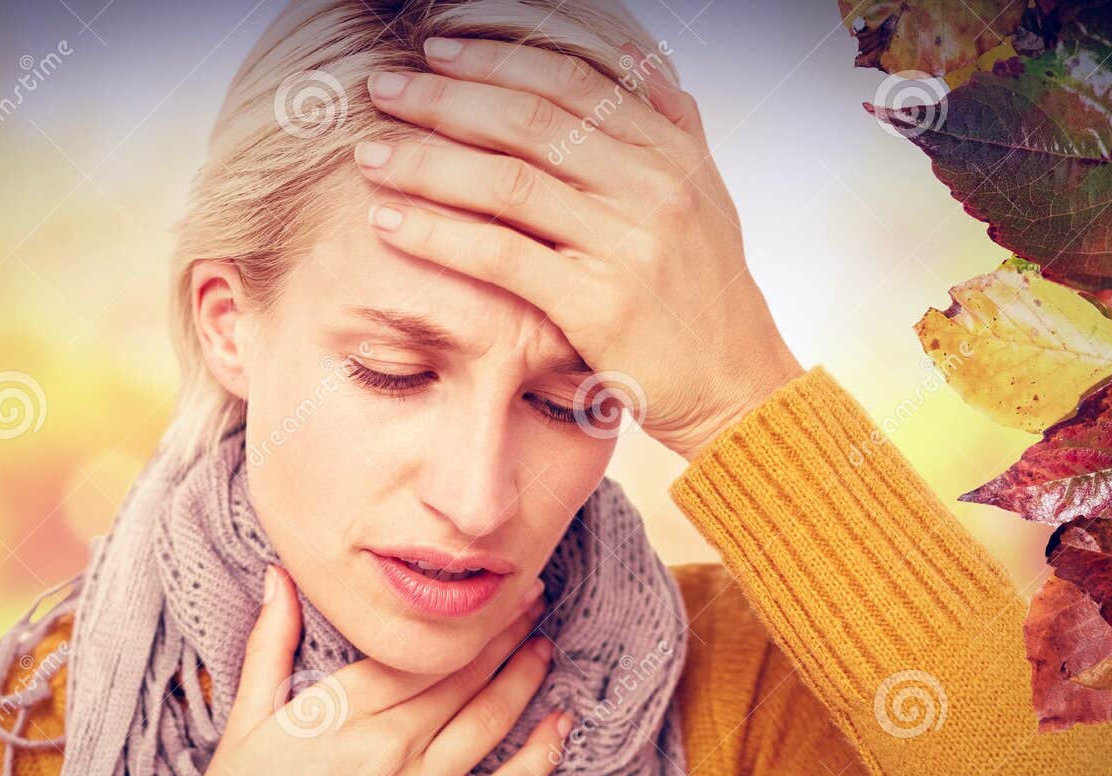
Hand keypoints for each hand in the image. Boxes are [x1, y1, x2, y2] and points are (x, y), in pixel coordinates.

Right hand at [153, 564, 568, 775]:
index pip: (417, 648)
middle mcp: (387, 745)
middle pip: (460, 676)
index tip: (492, 589)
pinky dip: (539, 758)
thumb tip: (278, 574)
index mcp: (341, 710)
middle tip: (533, 599)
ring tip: (544, 647)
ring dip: (523, 679)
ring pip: (487, 722)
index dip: (463, 616)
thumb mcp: (243, 722)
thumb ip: (269, 644)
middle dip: (502, 633)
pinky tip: (560, 725)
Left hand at [356, 37, 804, 460]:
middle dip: (446, 99)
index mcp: (670, 150)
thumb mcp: (703, 199)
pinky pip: (500, 255)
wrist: (739, 388)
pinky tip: (390, 224)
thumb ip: (668, 131)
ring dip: (428, 163)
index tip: (437, 53)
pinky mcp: (599, 304)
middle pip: (529, 121)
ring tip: (372, 153)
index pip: (570, 82)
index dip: (497, 59)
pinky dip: (438, 235)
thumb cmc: (706, 299)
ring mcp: (627, 243)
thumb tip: (633, 63)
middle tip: (383, 90)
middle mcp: (652, 186)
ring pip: (507, 182)